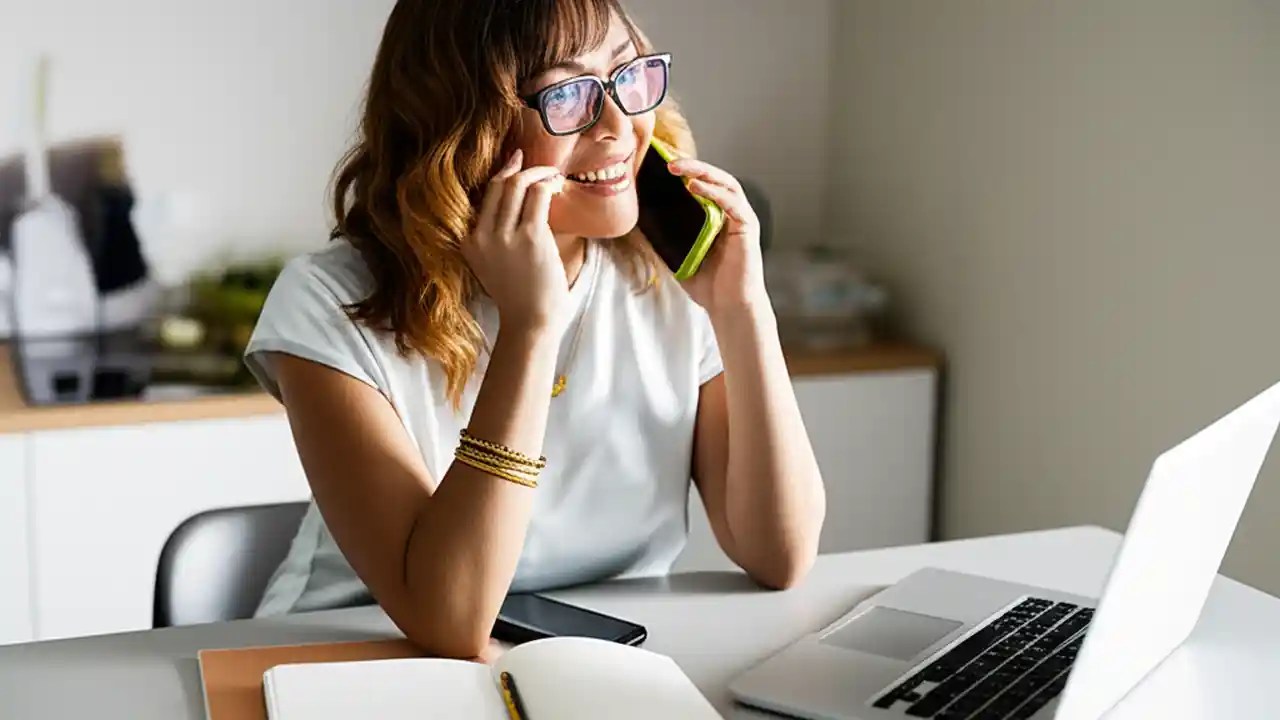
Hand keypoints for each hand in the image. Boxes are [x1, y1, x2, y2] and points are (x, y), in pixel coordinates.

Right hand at [462, 149, 568, 334]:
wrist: (530, 323)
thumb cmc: (520, 296)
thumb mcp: (494, 265)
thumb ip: (497, 238)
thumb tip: (521, 203)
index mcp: (469, 242)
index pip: (484, 196)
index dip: (502, 174)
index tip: (516, 162)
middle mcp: (481, 236)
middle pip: (499, 185)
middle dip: (521, 168)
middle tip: (540, 166)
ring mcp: (504, 236)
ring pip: (518, 185)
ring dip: (538, 173)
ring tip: (553, 176)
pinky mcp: (530, 237)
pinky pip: (538, 195)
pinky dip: (549, 184)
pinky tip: (557, 185)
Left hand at [667, 159, 770, 319]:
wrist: (728, 308)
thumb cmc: (708, 284)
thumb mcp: (678, 255)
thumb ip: (666, 237)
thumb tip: (640, 221)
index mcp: (716, 217)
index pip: (703, 185)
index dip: (686, 172)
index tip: (662, 163)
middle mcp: (731, 214)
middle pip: (715, 178)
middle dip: (692, 166)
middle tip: (668, 161)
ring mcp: (741, 219)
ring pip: (725, 184)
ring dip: (702, 172)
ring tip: (680, 168)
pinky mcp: (747, 228)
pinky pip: (732, 203)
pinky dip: (715, 191)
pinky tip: (696, 186)